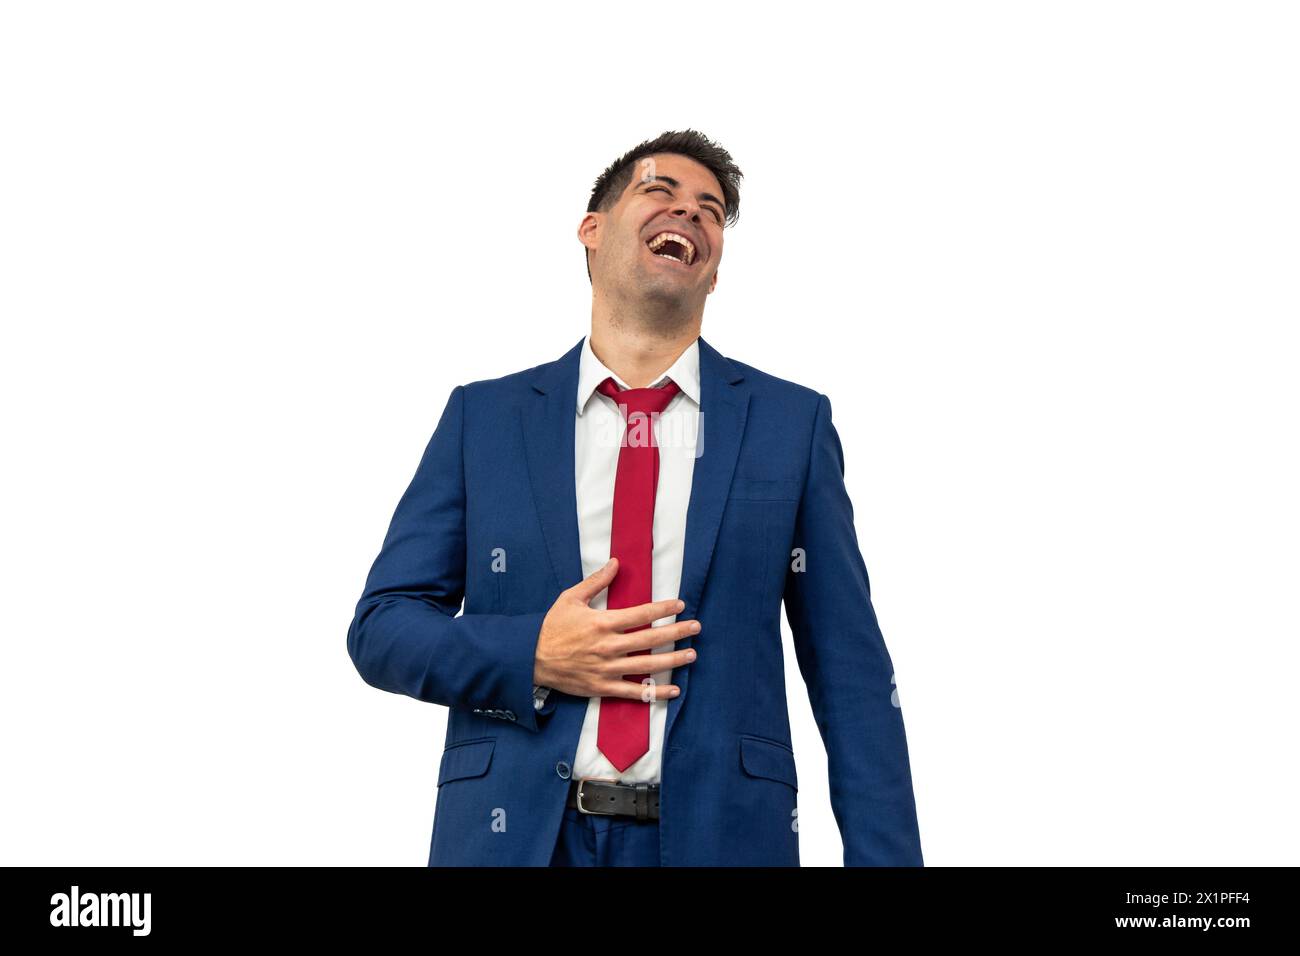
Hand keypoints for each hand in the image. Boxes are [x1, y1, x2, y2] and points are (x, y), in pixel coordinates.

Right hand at [533, 558, 700, 701]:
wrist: (530, 658)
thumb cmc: (551, 626)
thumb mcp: (571, 598)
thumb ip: (596, 581)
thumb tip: (616, 563)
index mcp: (603, 623)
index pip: (641, 614)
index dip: (663, 609)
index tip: (680, 605)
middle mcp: (609, 646)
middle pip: (651, 639)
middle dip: (677, 632)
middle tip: (696, 628)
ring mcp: (607, 669)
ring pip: (648, 666)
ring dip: (673, 661)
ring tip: (691, 655)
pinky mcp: (602, 687)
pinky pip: (633, 692)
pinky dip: (655, 693)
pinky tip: (673, 691)